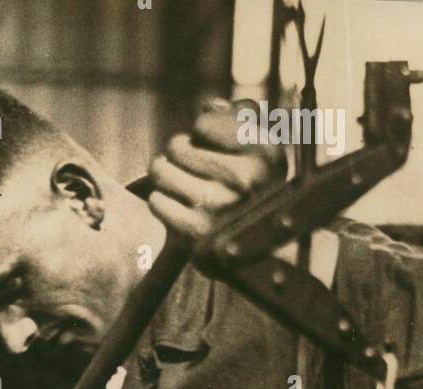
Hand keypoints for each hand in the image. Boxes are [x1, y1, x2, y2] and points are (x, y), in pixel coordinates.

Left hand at [147, 98, 286, 240]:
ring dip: (165, 175)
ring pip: (160, 171)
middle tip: (192, 169)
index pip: (203, 123)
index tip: (213, 147)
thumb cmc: (254, 186)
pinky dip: (162, 202)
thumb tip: (210, 106)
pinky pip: (156, 201)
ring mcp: (219, 207)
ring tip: (180, 184)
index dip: (201, 133)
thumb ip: (239, 116)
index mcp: (265, 152)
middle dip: (179, 154)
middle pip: (176, 146)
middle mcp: (245, 179)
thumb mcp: (261, 146)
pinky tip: (179, 207)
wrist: (255, 248)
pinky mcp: (196, 234)